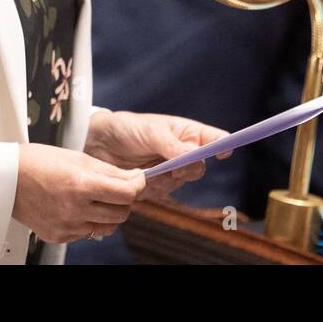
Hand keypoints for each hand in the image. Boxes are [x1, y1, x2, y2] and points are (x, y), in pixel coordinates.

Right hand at [12, 143, 144, 243]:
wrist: (7, 178)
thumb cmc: (39, 162)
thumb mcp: (77, 158)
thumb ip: (108, 171)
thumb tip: (134, 178)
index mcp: (81, 185)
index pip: (127, 193)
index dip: (138, 185)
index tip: (137, 179)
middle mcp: (75, 209)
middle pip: (122, 213)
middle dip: (125, 200)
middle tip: (117, 188)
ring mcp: (67, 226)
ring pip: (108, 227)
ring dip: (109, 213)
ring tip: (97, 199)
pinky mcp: (59, 236)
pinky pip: (87, 233)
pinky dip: (89, 221)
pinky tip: (77, 207)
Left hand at [85, 110, 231, 201]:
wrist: (98, 145)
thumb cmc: (126, 129)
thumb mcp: (150, 132)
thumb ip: (172, 145)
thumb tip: (193, 156)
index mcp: (186, 132)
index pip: (214, 139)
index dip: (223, 146)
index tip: (224, 152)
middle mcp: (183, 152)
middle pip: (200, 166)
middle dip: (188, 168)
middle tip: (172, 167)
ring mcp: (171, 170)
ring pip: (183, 181)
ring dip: (167, 178)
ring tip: (148, 169)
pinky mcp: (158, 186)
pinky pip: (164, 192)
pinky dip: (154, 187)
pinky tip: (140, 177)